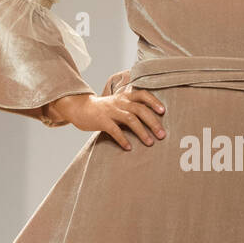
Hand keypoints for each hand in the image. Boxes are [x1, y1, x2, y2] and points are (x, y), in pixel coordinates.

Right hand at [46, 87, 165, 148]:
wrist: (80, 108)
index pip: (143, 95)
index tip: (163, 112)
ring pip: (130, 119)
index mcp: (125, 96)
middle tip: (162, 135)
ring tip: (150, 143)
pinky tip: (129, 147)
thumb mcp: (119, 104)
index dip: (154, 102)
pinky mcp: (101, 120)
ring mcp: (110, 111)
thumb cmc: (104, 109)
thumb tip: (152, 121)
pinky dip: (122, 139)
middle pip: (140, 109)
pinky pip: (114, 130)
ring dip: (142, 132)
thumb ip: (132, 108)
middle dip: (153, 122)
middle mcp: (120, 102)